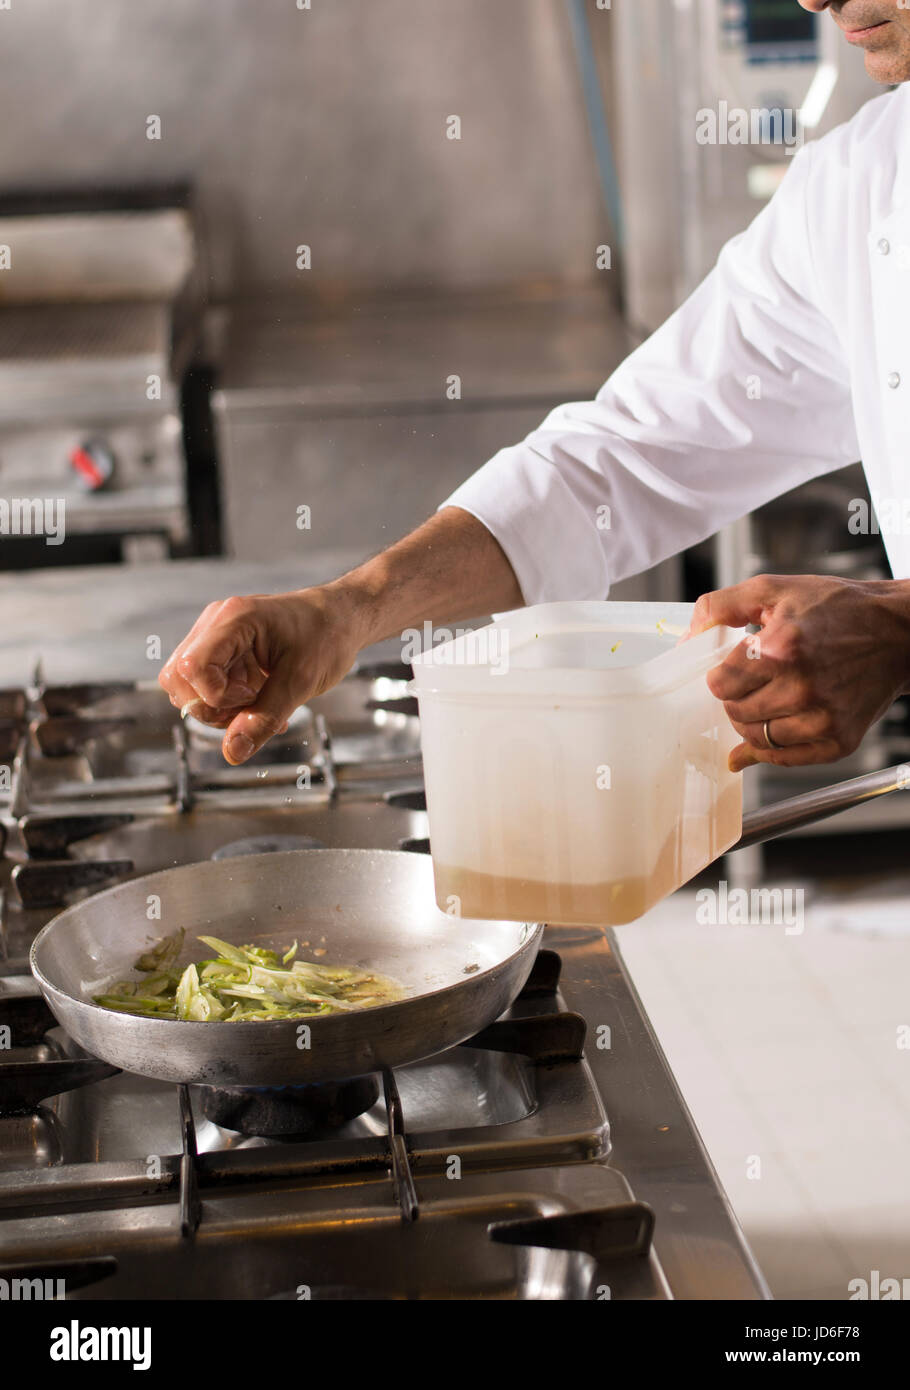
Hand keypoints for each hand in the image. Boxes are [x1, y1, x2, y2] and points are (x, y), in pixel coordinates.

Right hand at [158, 584, 367, 763]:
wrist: (341, 619)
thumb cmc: (328, 636)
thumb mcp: (301, 682)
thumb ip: (264, 719)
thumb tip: (233, 753)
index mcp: (234, 619)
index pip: (191, 667)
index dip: (216, 696)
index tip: (252, 697)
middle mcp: (216, 624)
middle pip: (178, 679)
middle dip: (212, 707)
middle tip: (254, 707)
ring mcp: (216, 636)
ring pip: (187, 687)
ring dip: (220, 708)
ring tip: (261, 704)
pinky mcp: (223, 650)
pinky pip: (207, 686)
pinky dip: (229, 703)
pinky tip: (260, 701)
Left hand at [688, 574, 909, 770]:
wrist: (897, 632)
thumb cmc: (836, 608)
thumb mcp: (772, 590)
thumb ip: (719, 608)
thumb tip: (686, 641)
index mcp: (782, 648)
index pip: (719, 685)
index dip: (720, 676)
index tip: (732, 669)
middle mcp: (802, 688)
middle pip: (735, 712)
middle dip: (734, 698)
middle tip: (752, 683)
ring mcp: (822, 719)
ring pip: (756, 739)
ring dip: (751, 722)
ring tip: (767, 699)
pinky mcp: (839, 740)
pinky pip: (784, 758)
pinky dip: (772, 748)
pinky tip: (777, 724)